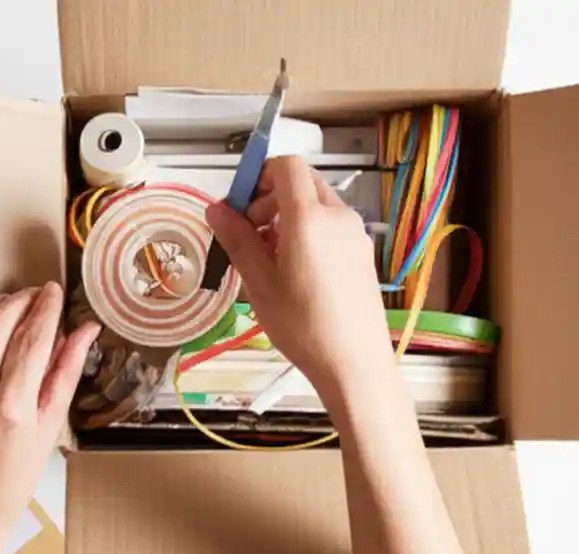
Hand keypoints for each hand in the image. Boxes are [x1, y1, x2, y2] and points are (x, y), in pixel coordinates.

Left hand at [0, 283, 99, 553]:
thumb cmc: (9, 483)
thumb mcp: (48, 431)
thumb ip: (65, 375)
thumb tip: (84, 332)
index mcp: (12, 407)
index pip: (33, 337)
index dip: (46, 308)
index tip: (53, 293)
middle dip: (19, 301)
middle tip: (32, 294)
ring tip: (1, 303)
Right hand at [205, 156, 393, 396]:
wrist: (354, 362)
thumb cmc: (304, 327)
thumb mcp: (259, 283)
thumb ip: (238, 239)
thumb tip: (216, 209)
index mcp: (309, 218)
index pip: (285, 166)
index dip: (258, 176)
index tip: (239, 206)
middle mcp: (337, 216)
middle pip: (301, 182)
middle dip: (270, 198)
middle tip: (249, 233)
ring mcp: (354, 233)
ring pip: (316, 204)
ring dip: (288, 216)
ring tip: (270, 257)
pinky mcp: (361, 251)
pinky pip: (330, 225)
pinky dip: (308, 231)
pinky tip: (295, 269)